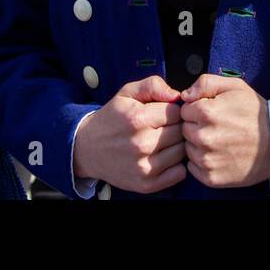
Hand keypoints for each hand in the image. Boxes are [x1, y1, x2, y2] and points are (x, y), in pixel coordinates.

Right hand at [73, 76, 185, 193]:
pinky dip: (176, 165)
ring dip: (176, 146)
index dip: (171, 111)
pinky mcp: (146, 184)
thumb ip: (153, 85)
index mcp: (137, 118)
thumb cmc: (112, 118)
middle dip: (175, 127)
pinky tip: (163, 157)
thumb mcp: (126, 93)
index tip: (162, 113)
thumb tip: (177, 95)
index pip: (176, 112)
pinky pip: (179, 173)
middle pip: (180, 132)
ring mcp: (144, 166)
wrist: (88, 149)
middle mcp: (141, 144)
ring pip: (182, 151)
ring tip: (161, 141)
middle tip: (162, 127)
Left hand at [179, 74, 269, 187]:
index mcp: (206, 112)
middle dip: (196, 127)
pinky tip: (218, 155)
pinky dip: (202, 162)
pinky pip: (193, 168)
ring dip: (198, 145)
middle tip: (216, 128)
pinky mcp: (211, 178)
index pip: (184, 111)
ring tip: (219, 141)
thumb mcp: (235, 86)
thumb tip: (184, 95)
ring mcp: (207, 159)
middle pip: (184, 130)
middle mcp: (204, 137)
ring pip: (188, 149)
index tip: (211, 113)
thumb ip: (205, 83)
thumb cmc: (255, 113)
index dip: (196, 110)